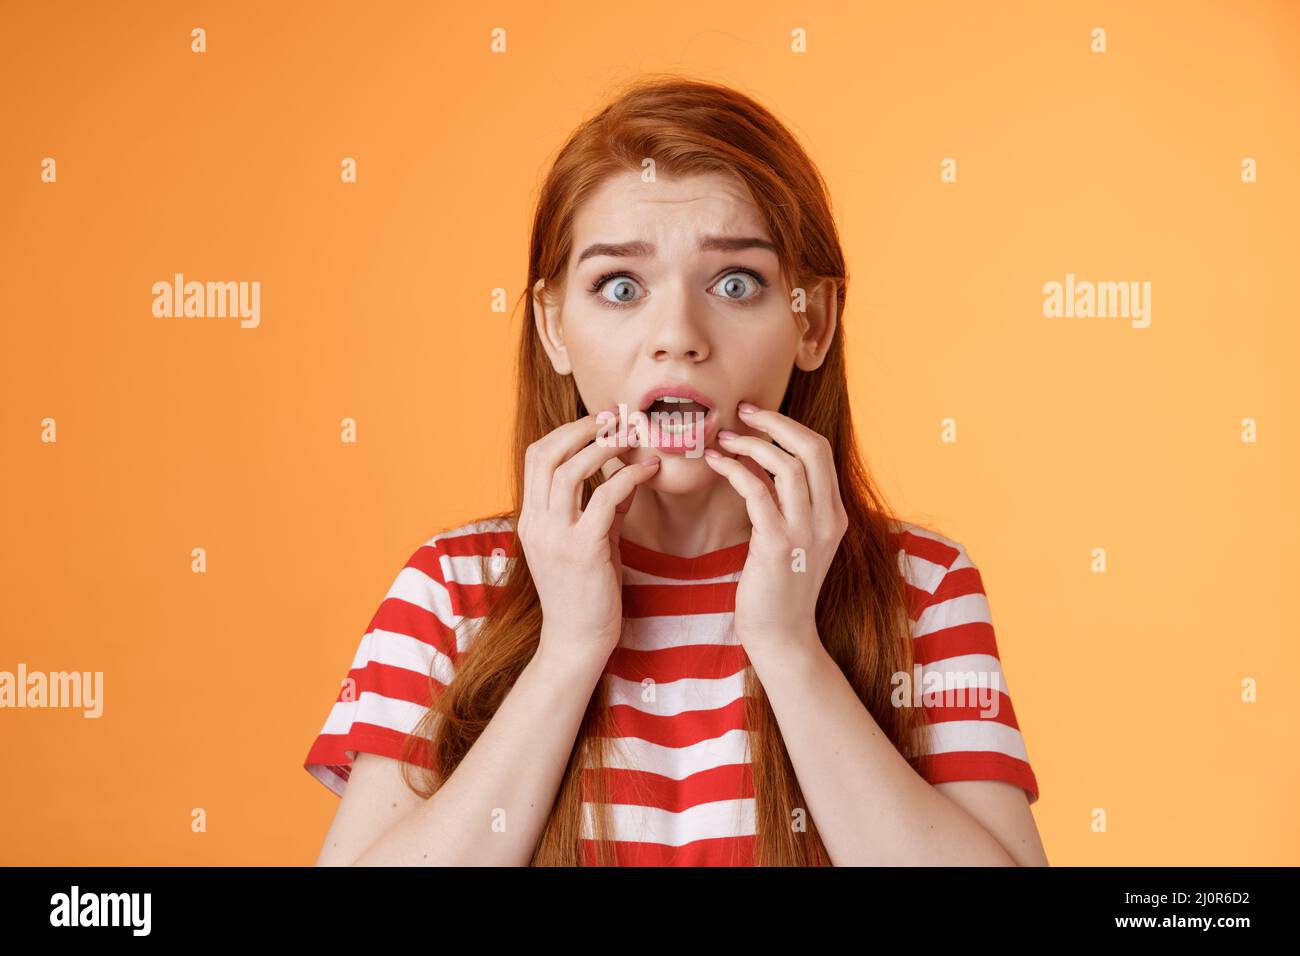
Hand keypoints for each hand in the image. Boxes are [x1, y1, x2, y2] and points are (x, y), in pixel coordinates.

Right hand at [518, 410, 660, 668]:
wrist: (577, 641)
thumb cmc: (585, 593)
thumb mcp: (590, 542)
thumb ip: (603, 509)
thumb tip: (625, 477)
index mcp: (532, 518)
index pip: (536, 457)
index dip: (565, 432)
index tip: (597, 422)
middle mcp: (536, 523)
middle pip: (546, 455)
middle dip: (580, 429)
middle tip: (613, 419)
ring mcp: (556, 536)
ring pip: (570, 471)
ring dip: (603, 446)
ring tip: (630, 437)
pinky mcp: (582, 550)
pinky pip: (603, 499)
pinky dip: (626, 477)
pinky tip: (647, 470)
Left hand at [701, 402, 847, 655]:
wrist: (782, 636)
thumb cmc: (780, 588)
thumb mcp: (797, 540)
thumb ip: (791, 504)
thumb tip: (766, 463)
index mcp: (835, 514)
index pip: (820, 451)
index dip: (788, 427)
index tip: (758, 415)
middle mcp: (827, 519)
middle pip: (811, 448)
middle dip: (775, 422)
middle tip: (742, 411)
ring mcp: (806, 533)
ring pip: (786, 465)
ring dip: (750, 445)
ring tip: (723, 439)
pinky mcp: (778, 545)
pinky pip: (757, 491)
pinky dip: (735, 470)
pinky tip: (716, 463)